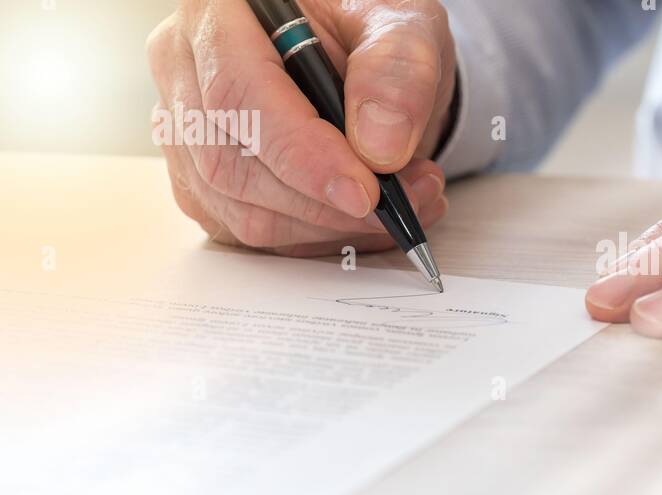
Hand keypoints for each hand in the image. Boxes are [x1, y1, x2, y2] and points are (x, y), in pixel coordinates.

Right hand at [147, 0, 456, 255]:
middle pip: (231, 165)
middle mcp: (187, 70)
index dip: (300, 154)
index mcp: (219, 13)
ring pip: (241, 212)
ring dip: (331, 227)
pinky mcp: (204, 182)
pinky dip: (318, 239)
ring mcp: (188, 132)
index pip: (238, 95)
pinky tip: (368, 219)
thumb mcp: (403, 25)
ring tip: (405, 202)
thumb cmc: (370, 29)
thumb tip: (379, 148)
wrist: (367, 58)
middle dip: (326, 203)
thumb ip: (397, 72)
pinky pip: (251, 233)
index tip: (364, 192)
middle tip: (407, 199)